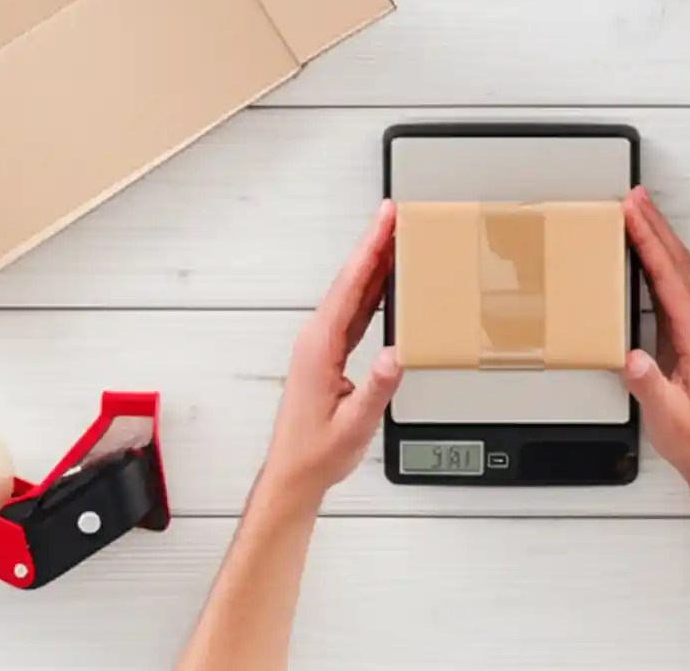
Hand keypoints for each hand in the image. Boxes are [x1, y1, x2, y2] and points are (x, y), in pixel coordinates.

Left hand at [264, 201, 402, 501]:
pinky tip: (384, 283)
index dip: (369, 250)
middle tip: (394, 215)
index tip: (384, 222)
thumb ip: (375, 389)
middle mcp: (316, 339)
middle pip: (350, 281)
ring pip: (351, 293)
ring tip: (395, 238)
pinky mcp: (328, 355)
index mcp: (319, 347)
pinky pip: (353, 312)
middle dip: (373, 245)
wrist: (294, 473)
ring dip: (372, 264)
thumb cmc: (316, 452)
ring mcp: (321, 346)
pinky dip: (370, 291)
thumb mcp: (353, 425)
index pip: (349, 288)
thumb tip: (395, 356)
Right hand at [620, 187, 689, 491]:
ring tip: (634, 212)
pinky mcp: (679, 338)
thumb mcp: (668, 416)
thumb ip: (650, 387)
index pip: (669, 278)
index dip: (650, 243)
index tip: (632, 215)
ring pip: (673, 271)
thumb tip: (631, 357)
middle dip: (654, 226)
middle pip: (675, 263)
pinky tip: (638, 257)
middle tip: (632, 195)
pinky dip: (652, 263)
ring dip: (655, 239)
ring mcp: (689, 330)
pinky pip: (666, 289)